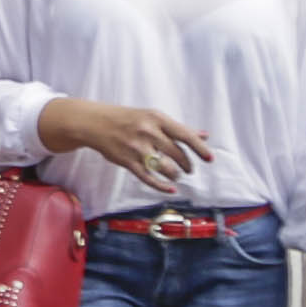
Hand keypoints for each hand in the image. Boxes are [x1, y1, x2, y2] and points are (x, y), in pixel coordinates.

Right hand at [45, 100, 214, 192]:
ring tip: (176, 174)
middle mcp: (148, 133)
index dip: (200, 149)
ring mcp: (137, 148)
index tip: (209, 159)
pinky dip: (162, 186)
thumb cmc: (129, 119)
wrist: (96, 122)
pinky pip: (148, 178)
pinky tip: (171, 189)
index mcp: (157, 119)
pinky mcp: (127, 162)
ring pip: (165, 167)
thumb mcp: (153, 118)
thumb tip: (204, 136)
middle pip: (177, 154)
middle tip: (189, 169)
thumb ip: (179, 128)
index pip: (185, 135)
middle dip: (187, 165)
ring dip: (175, 174)